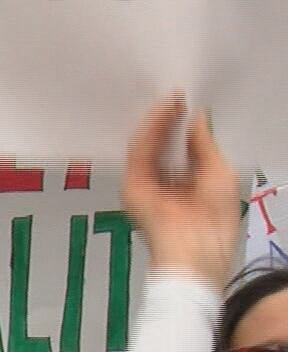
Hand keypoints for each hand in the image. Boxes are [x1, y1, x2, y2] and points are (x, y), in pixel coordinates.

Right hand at [122, 96, 241, 286]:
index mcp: (182, 186)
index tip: (192, 107)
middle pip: (161, 145)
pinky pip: (139, 149)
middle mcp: (161, 184)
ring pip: (147, 144)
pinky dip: (151, 129)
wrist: (195, 253)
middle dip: (170, 121)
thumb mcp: (219, 175)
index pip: (180, 151)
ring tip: (173, 100)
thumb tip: (197, 119)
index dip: (185, 128)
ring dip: (159, 120)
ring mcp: (144, 185)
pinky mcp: (132, 185)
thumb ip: (204, 146)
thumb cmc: (213, 224)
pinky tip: (163, 112)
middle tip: (180, 98)